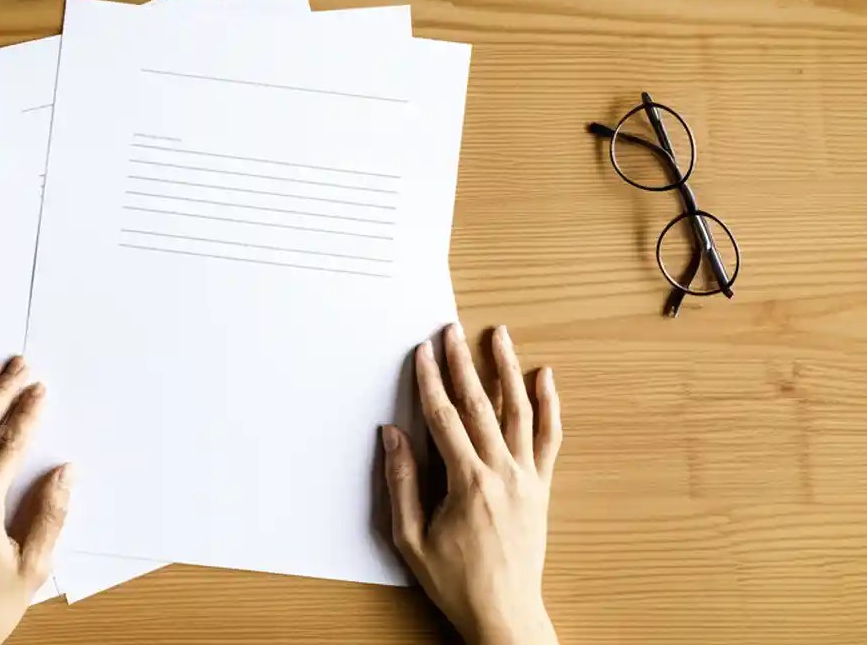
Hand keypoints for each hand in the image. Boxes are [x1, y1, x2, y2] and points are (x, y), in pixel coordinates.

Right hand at [382, 324, 561, 644]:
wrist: (504, 611)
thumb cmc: (456, 581)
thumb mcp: (411, 538)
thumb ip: (401, 483)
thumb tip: (393, 435)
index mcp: (468, 483)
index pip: (444, 417)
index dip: (430, 380)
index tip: (423, 352)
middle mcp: (502, 473)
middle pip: (480, 404)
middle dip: (463, 363)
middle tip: (452, 330)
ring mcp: (526, 477)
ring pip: (519, 410)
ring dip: (507, 369)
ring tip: (499, 336)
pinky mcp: (541, 486)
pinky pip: (548, 437)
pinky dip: (549, 405)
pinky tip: (544, 378)